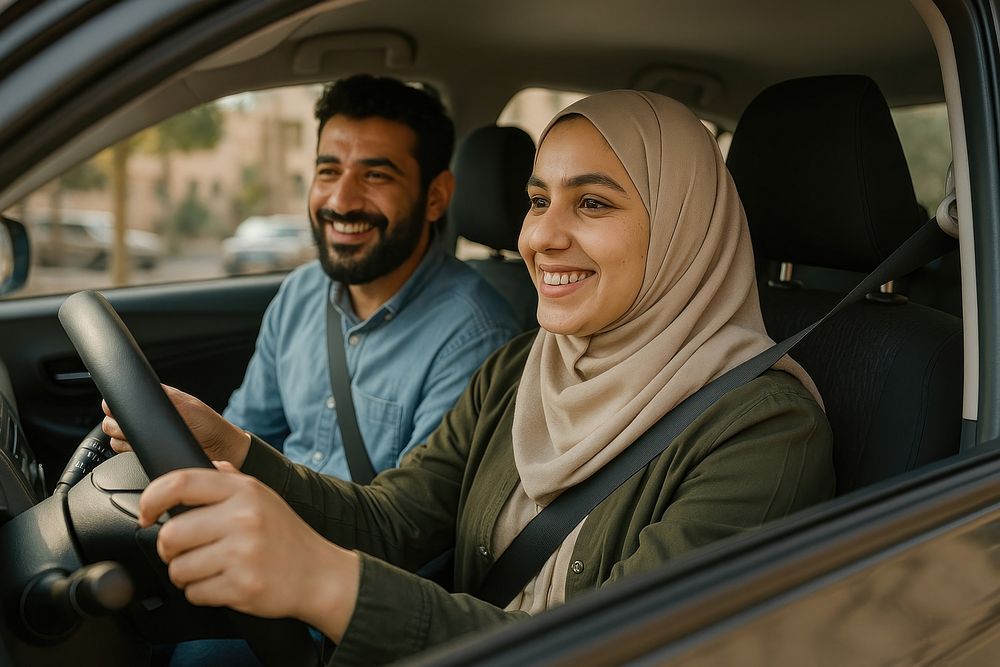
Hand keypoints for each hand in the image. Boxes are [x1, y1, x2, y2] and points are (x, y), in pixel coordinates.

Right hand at [102, 384, 250, 467]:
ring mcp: (143, 438)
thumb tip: (140, 392)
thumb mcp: (187, 405)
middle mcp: (144, 419)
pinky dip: (128, 452)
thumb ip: (164, 398)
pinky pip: (122, 455)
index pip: (119, 400)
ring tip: (148, 438)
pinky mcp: (144, 456)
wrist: (221, 450)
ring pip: (114, 438)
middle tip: (140, 426)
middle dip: (119, 423)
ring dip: (124, 439)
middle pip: (111, 420)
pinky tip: (146, 449)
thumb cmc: (209, 424)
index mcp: (152, 401)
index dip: (115, 404)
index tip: (121, 408)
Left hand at [141, 463, 359, 641]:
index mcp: (245, 490)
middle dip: (170, 549)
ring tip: (209, 569)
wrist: (320, 575)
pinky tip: (223, 584)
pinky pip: (195, 593)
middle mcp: (244, 517)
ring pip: (179, 568)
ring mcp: (243, 553)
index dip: (152, 498)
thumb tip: (192, 470)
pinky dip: (202, 593)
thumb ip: (228, 479)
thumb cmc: (285, 536)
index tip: (146, 514)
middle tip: (184, 552)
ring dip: (185, 574)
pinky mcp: (242, 586)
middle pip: (171, 534)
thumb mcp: (263, 495)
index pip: (181, 483)